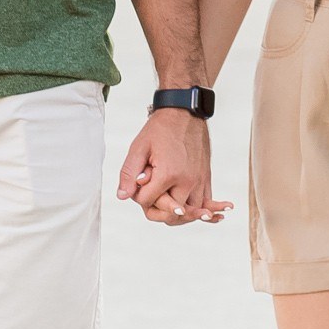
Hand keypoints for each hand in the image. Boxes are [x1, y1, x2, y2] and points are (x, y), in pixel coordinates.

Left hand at [114, 110, 229, 225]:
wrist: (185, 114)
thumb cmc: (160, 129)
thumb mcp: (138, 148)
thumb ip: (129, 174)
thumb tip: (122, 196)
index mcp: (168, 174)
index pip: (148, 202)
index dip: (138, 197)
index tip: (137, 185)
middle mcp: (187, 181)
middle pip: (170, 214)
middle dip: (156, 210)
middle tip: (147, 199)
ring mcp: (199, 181)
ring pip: (189, 214)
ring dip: (175, 214)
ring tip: (164, 207)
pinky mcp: (206, 178)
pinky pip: (204, 203)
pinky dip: (195, 210)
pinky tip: (189, 209)